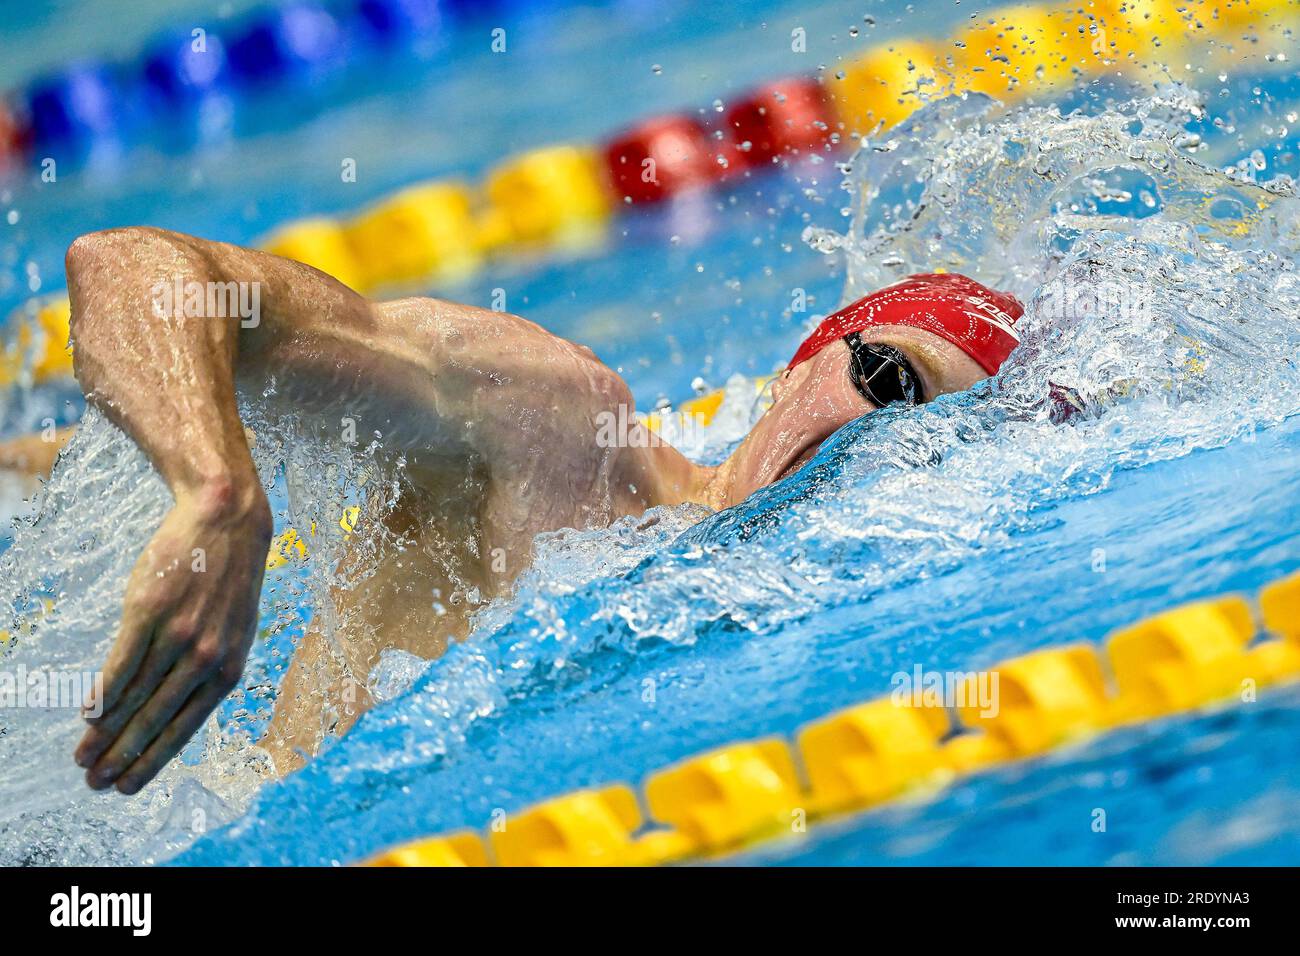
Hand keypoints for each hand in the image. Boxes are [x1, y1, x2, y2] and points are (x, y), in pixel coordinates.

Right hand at [75, 481, 271, 793]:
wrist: (227, 522)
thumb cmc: (227, 582)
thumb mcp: (235, 632)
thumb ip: (210, 671)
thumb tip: (178, 711)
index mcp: (228, 669)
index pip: (185, 729)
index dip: (152, 761)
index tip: (127, 787)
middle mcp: (204, 658)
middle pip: (153, 721)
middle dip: (122, 758)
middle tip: (94, 784)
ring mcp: (176, 635)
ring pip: (132, 698)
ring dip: (103, 734)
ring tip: (82, 757)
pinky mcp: (148, 611)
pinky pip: (119, 664)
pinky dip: (101, 695)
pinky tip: (86, 716)